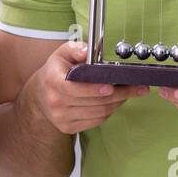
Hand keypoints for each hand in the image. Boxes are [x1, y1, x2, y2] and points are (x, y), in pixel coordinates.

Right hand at [21, 40, 147, 134]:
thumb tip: (87, 50)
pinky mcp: (68, 128)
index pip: (74, 88)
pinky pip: (97, 121)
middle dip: (120, 94)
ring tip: (129, 93)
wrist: (39, 95)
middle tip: (137, 87)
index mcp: (53, 81)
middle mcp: (55, 102)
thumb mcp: (61, 54)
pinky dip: (110, 111)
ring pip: (99, 112)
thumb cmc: (55, 72)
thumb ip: (75, 49)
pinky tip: (115, 102)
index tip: (112, 85)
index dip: (94, 88)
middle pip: (94, 102)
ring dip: (118, 103)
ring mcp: (61, 117)